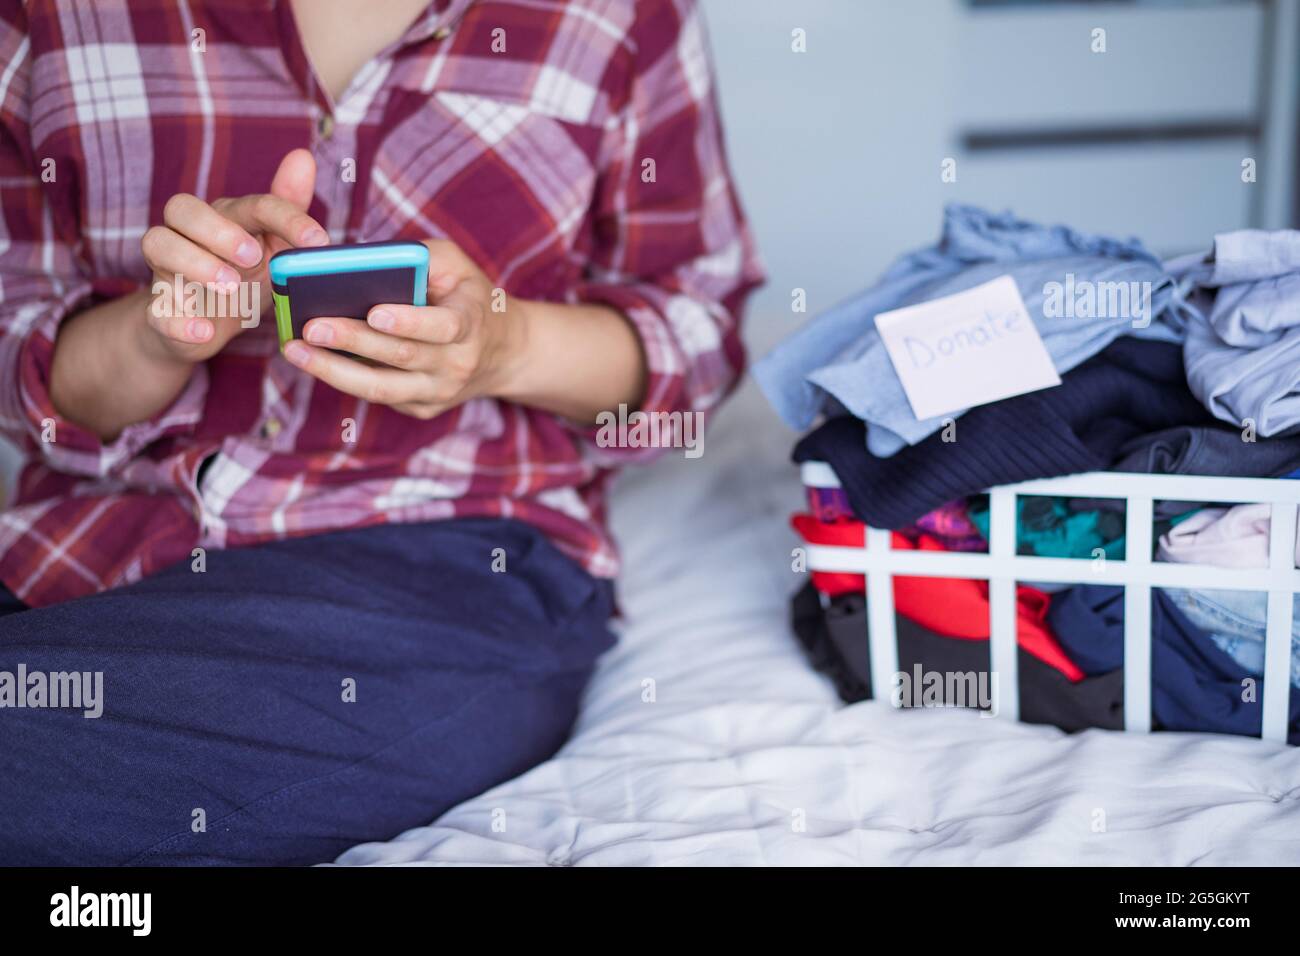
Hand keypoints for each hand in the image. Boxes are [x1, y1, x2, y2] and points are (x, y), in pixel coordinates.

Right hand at [138, 149, 326, 364]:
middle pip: (182, 207)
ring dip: (194, 263)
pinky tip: (204, 329)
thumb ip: (287, 207)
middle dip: (219, 229)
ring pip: (158, 244)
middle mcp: (189, 234)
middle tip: (253, 256)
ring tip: (231, 287)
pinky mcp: (159, 310)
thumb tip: (303, 155)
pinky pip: (155, 309)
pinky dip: (179, 320)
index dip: (286, 218)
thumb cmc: (244, 275)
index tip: (319, 242)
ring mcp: (168, 270)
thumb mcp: (272, 245)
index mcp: (225, 217)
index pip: (251, 204)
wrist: (206, 325)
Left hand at [282, 239, 524, 419]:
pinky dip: (343, 379)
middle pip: (401, 357)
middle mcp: (457, 364)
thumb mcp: (456, 265)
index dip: (408, 322)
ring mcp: (439, 392)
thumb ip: (419, 257)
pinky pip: (379, 396)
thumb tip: (362, 260)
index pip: (443, 327)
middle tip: (310, 327)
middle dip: (353, 342)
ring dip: (334, 371)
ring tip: (295, 351)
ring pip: (382, 389)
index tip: (373, 312)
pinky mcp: (422, 408)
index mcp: (471, 324)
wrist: (502, 351)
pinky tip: (314, 361)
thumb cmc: (468, 296)